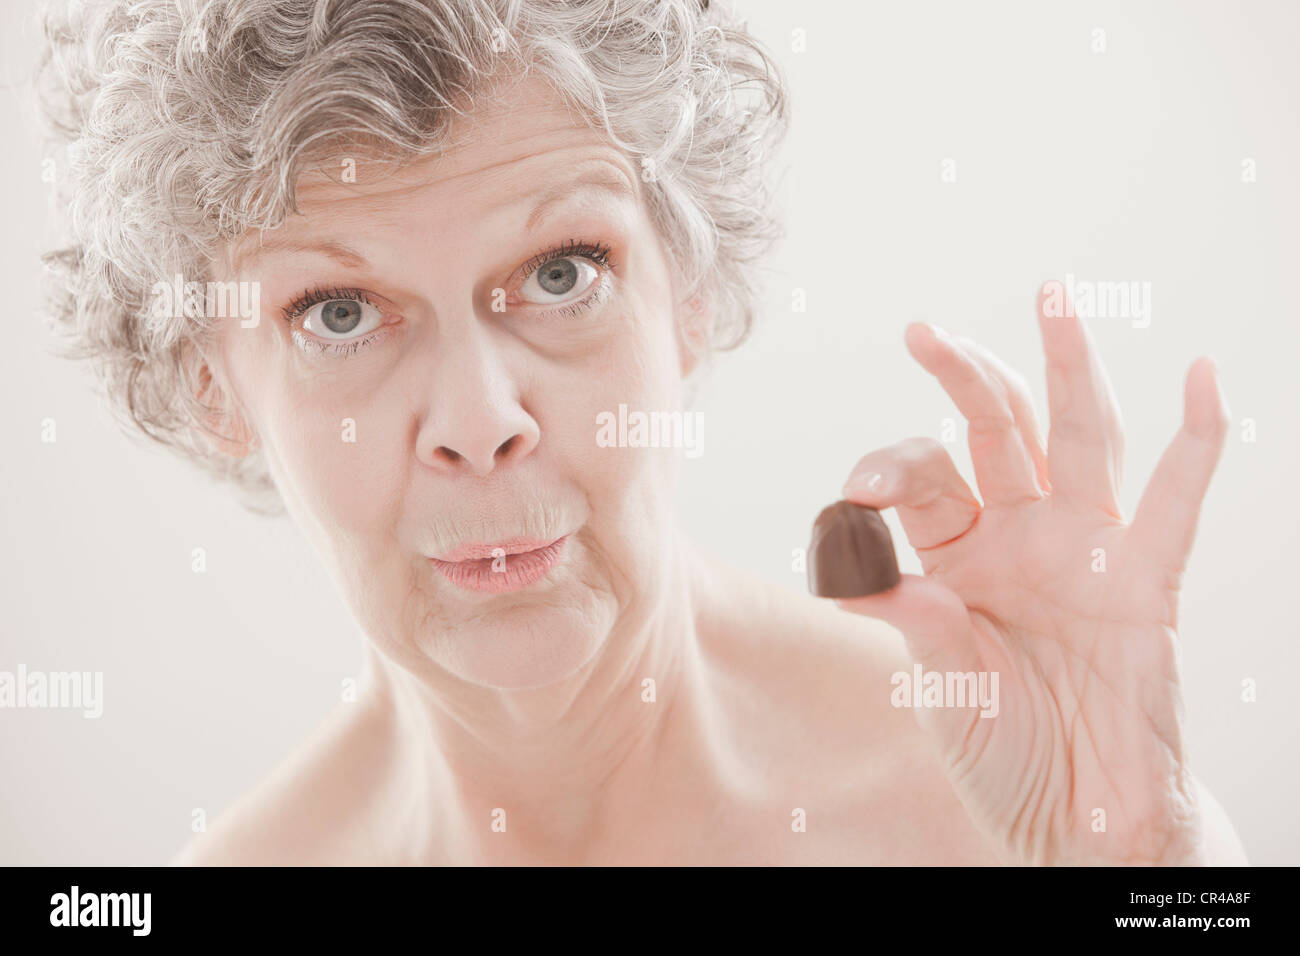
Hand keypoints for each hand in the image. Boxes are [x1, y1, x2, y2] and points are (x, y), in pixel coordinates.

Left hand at [838, 283, 1231, 865]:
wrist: (1073, 815)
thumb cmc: (999, 747)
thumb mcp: (934, 677)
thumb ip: (900, 611)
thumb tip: (843, 557)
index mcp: (956, 551)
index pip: (923, 476)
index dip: (889, 470)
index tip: (858, 494)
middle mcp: (1020, 533)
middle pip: (996, 431)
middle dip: (964, 377)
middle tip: (923, 331)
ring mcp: (1084, 547)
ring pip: (1078, 436)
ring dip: (1066, 366)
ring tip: (1052, 294)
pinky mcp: (1147, 579)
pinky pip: (1174, 500)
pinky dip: (1195, 440)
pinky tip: (1200, 374)